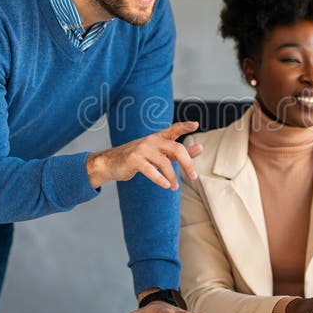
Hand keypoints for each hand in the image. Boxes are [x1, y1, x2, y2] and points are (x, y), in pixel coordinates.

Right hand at [86, 121, 204, 189]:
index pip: (174, 128)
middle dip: (188, 164)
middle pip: (176, 149)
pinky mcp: (134, 159)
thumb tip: (200, 148)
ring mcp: (143, 149)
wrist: (111, 162)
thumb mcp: (160, 153)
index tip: (196, 124)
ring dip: (173, 177)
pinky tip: (166, 186)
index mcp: (159, 137)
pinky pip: (151, 170)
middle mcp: (152, 140)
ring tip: (174, 187)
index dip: (185, 126)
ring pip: (165, 163)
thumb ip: (179, 152)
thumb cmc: (139, 158)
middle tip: (194, 177)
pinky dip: (160, 179)